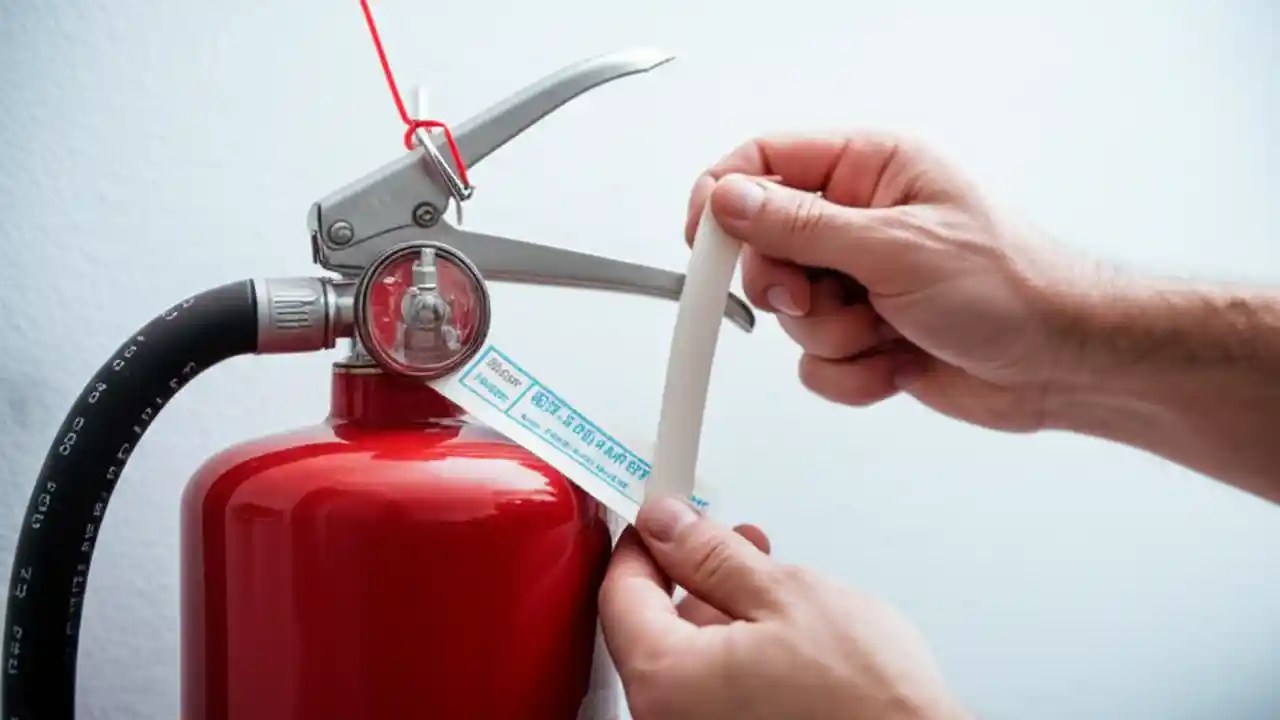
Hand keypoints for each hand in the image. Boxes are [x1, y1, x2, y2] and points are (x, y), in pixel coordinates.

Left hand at [599, 497, 968, 719]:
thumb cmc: (865, 701)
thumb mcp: (786, 595)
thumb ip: (712, 555)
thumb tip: (669, 525)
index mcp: (666, 679)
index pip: (620, 594)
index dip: (642, 544)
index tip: (662, 517)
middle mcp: (668, 718)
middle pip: (648, 627)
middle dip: (684, 573)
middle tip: (718, 538)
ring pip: (684, 656)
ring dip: (714, 607)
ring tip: (763, 574)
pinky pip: (710, 687)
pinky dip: (731, 648)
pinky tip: (773, 625)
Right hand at [686, 133, 1096, 430]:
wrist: (1061, 364)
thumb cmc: (1011, 287)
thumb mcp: (896, 247)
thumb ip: (803, 225)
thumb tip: (730, 200)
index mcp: (870, 169)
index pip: (765, 161)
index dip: (723, 197)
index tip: (701, 239)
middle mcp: (858, 220)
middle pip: (765, 248)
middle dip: (790, 288)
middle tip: (820, 297)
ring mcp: (859, 281)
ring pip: (790, 315)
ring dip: (834, 336)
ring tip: (888, 330)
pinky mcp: (865, 334)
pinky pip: (815, 363)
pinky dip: (851, 374)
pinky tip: (899, 363)